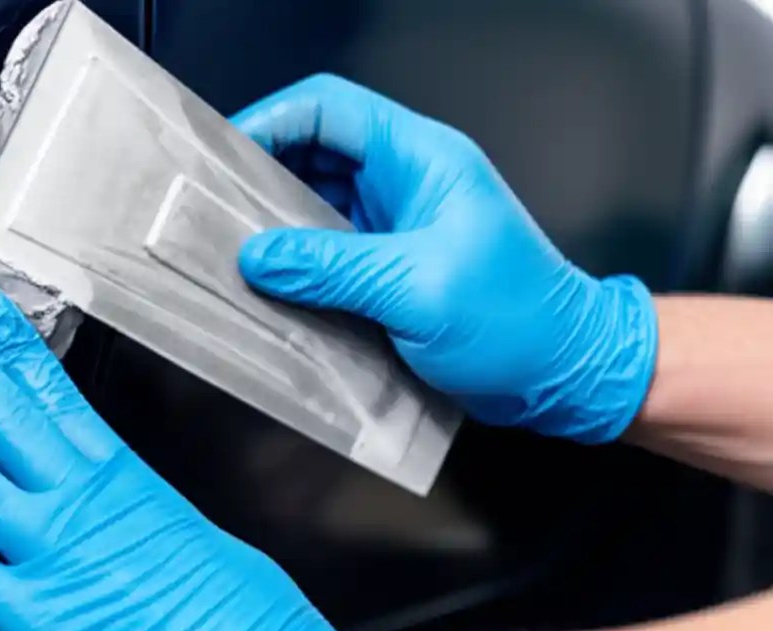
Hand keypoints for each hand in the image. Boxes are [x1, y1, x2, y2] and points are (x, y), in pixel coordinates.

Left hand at [0, 282, 398, 630]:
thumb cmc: (251, 628)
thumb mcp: (198, 543)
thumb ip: (143, 519)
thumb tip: (123, 509)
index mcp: (128, 484)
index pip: (57, 399)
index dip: (13, 350)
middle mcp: (85, 509)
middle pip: (3, 416)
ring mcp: (58, 560)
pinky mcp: (41, 623)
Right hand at [233, 74, 657, 442]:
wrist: (563, 372)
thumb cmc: (518, 321)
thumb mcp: (415, 289)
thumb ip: (330, 268)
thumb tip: (258, 257)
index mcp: (422, 159)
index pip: (330, 109)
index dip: (272, 120)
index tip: (225, 154)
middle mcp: (405, 180)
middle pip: (314, 151)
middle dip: (263, 175)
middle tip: (216, 207)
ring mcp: (395, 222)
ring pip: (316, 201)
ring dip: (276, 224)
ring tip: (235, 250)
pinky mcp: (388, 263)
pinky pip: (327, 248)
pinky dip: (296, 262)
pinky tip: (271, 285)